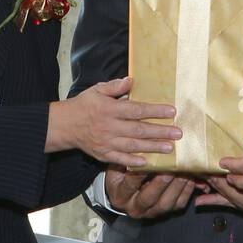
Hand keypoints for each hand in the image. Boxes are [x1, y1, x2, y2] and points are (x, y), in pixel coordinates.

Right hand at [47, 76, 178, 166]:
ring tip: (170, 148)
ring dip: (152, 147)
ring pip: (133, 146)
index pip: (136, 110)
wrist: (63, 125)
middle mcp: (109, 126)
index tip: (171, 111)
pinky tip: (147, 162)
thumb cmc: (84, 105)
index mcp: (109, 109)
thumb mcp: (96, 90)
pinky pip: (120, 160)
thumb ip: (114, 86)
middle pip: (138, 129)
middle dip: (159, 131)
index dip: (154, 111)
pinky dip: (133, 162)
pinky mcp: (102, 154)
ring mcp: (106, 142)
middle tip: (178, 133)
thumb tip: (131, 80)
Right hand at [104, 166, 199, 218]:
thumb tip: (142, 143)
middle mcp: (135, 208)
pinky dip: (186, 191)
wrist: (126, 191)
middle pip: (149, 198)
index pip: (129, 185)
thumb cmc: (122, 175)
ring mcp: (151, 212)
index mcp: (120, 197)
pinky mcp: (165, 212)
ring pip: (165, 203)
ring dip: (176, 186)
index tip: (148, 160)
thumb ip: (127, 158)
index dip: (140, 173)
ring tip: (184, 170)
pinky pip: (178, 204)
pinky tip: (190, 177)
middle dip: (161, 182)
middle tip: (171, 167)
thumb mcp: (118, 166)